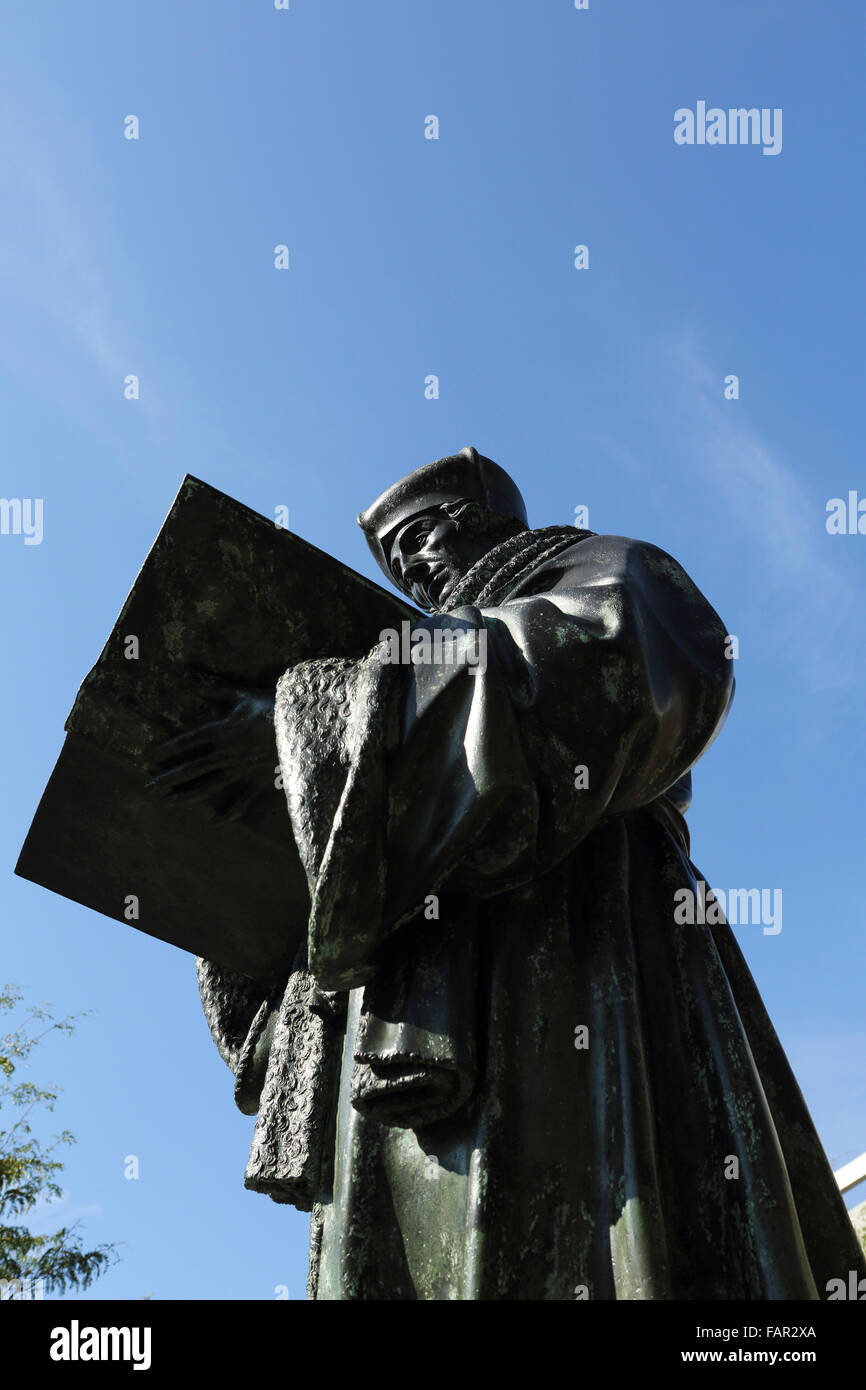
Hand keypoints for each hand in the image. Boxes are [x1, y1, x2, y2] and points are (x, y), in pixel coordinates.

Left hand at [144, 673, 275, 821]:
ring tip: (169, 801)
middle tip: (149, 787)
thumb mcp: (242, 695)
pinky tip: (215, 821)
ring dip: (187, 794)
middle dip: (168, 778)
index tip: (148, 757)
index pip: (186, 742)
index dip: (166, 749)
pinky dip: (229, 812)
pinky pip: (241, 801)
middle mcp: (226, 753)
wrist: (304, 726)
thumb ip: (213, 688)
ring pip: (208, 786)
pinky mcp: (258, 782)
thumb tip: (187, 675)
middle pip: (191, 768)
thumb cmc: (273, 706)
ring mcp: (241, 770)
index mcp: (221, 731)